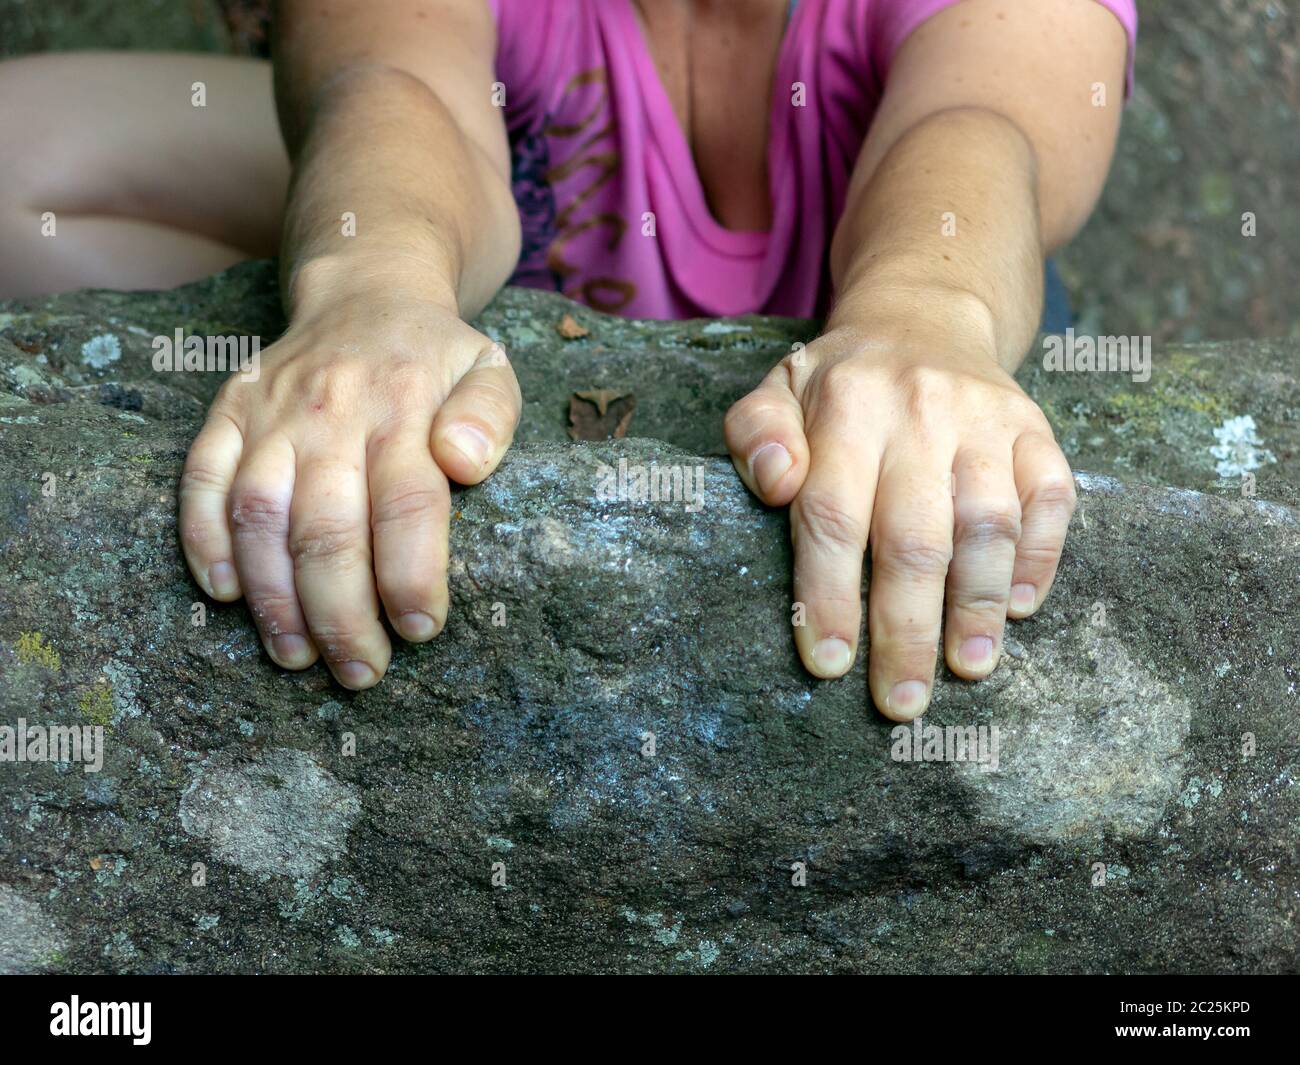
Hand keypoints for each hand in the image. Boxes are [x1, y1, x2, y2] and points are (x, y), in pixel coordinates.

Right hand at [179, 289, 520, 688]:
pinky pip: (201, 480)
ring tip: (295, 656)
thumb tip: (465, 465)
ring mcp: (273, 413)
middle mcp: (332, 412)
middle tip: (360, 671)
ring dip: (272, 596)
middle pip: (327, 528)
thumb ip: (491, 417)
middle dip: (341, 614)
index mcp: (404, 407)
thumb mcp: (491, 369)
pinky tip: (225, 595)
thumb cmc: (436, 357)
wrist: (364, 294)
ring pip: (259, 515)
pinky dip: (203, 540)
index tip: (419, 630)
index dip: (410, 576)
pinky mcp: (229, 413)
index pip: (407, 504)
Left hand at [724, 317, 1075, 719]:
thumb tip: (773, 484)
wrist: (925, 321)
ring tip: (968, 667)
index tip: (828, 664)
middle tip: (900, 700)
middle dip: (906, 629)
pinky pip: (1051, 497)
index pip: (833, 515)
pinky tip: (1017, 609)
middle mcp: (920, 409)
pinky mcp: (1035, 429)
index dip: (828, 595)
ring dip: (978, 604)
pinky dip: (1039, 557)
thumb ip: (755, 435)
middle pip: (913, 536)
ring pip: (988, 523)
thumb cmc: (839, 384)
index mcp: (847, 406)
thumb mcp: (776, 391)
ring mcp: (985, 420)